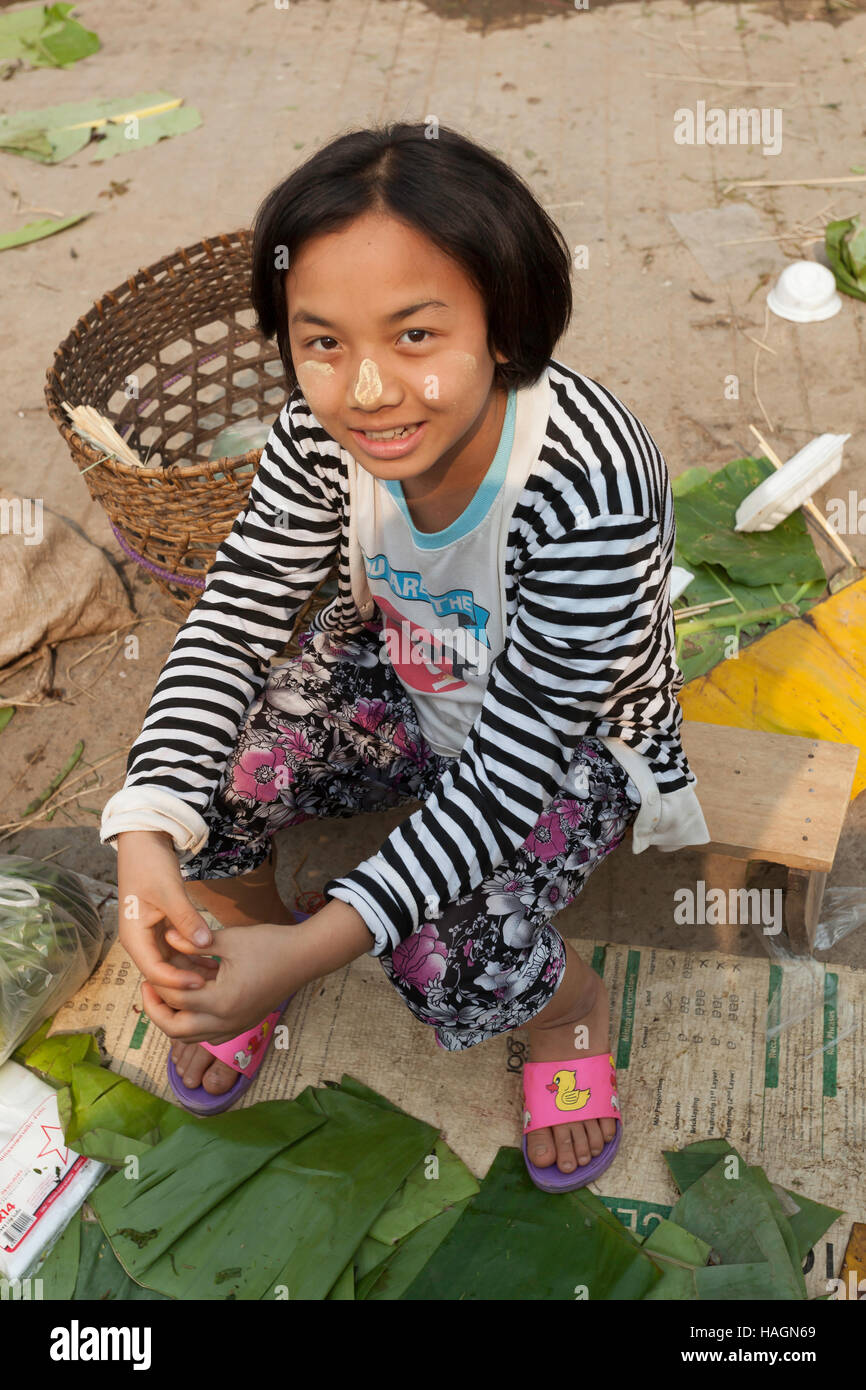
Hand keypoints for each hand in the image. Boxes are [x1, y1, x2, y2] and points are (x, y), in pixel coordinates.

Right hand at [117, 830, 216, 993]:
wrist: (144, 840)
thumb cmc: (150, 863)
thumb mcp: (170, 891)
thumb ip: (187, 919)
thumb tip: (206, 945)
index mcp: (134, 936)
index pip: (154, 971)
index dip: (177, 983)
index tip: (202, 985)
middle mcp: (140, 941)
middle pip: (162, 973)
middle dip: (185, 984)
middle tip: (215, 991)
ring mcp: (151, 936)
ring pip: (172, 964)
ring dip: (192, 973)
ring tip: (219, 981)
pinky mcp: (163, 928)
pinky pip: (178, 950)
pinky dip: (194, 958)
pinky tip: (215, 964)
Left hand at [140, 922, 296, 1043]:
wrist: (306, 956)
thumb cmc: (270, 944)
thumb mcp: (229, 939)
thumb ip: (194, 943)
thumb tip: (167, 937)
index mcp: (221, 1001)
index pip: (176, 998)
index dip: (158, 980)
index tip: (150, 964)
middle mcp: (227, 1022)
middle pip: (176, 1030)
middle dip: (157, 1010)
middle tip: (148, 988)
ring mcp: (236, 1026)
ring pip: (191, 1036)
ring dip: (174, 1018)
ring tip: (166, 993)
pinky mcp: (243, 1023)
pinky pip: (208, 1034)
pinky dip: (193, 1021)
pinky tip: (191, 998)